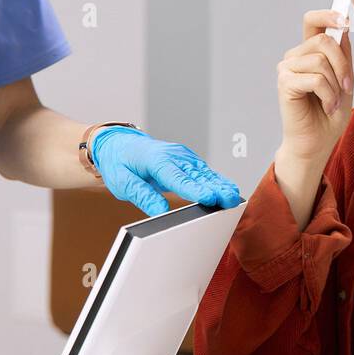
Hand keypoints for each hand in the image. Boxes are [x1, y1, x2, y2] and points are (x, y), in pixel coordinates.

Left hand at [91, 129, 241, 216]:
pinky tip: (227, 189)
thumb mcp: (122, 182)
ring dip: (220, 185)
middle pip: (197, 175)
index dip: (195, 189)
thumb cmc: (120, 162)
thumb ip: (142, 195)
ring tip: (234, 197)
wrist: (119, 144)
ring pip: (204, 172)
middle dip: (215, 188)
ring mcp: (182, 156)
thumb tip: (159, 210)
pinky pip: (203, 171)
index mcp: (156, 160)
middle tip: (230, 200)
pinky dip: (217, 181)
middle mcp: (173, 155)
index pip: (178, 178)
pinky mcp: (187, 160)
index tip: (210, 198)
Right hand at [277, 9, 353, 165]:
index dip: (328, 13)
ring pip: (322, 61)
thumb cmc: (329, 115)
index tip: (344, 19)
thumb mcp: (344, 81)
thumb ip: (342, 56)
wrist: (317, 143)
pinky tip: (325, 106)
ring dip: (336, 85)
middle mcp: (295, 56)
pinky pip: (316, 79)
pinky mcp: (285, 83)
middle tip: (346, 87)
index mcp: (309, 52)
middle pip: (325, 40)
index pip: (312, 20)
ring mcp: (287, 69)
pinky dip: (328, 95)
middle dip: (343, 65)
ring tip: (332, 102)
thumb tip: (342, 29)